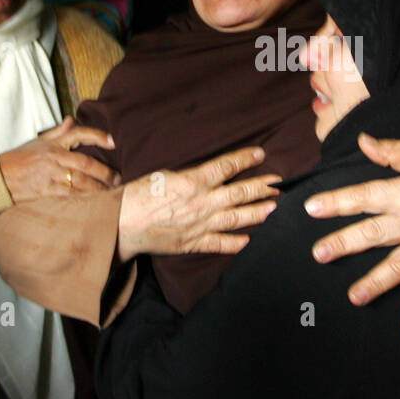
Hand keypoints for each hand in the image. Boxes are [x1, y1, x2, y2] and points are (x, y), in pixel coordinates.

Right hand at [0, 116, 118, 203]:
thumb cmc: (18, 158)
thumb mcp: (36, 141)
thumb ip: (57, 132)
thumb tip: (72, 120)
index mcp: (52, 144)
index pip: (78, 134)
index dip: (98, 136)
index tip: (114, 141)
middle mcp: (52, 158)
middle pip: (85, 163)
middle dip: (105, 172)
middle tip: (118, 177)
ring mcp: (49, 175)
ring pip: (80, 181)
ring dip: (98, 187)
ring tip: (110, 191)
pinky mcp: (45, 191)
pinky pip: (69, 194)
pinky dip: (83, 197)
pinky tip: (94, 200)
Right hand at [116, 146, 280, 260]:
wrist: (120, 225)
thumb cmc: (136, 195)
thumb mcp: (164, 175)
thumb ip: (188, 177)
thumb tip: (204, 176)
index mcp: (193, 181)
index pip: (226, 167)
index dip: (245, 159)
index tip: (261, 154)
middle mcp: (202, 203)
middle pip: (239, 193)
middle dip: (261, 187)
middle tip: (279, 184)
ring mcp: (200, 225)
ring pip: (236, 218)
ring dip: (257, 212)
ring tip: (273, 207)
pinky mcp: (193, 243)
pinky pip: (220, 244)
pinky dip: (235, 243)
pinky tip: (249, 240)